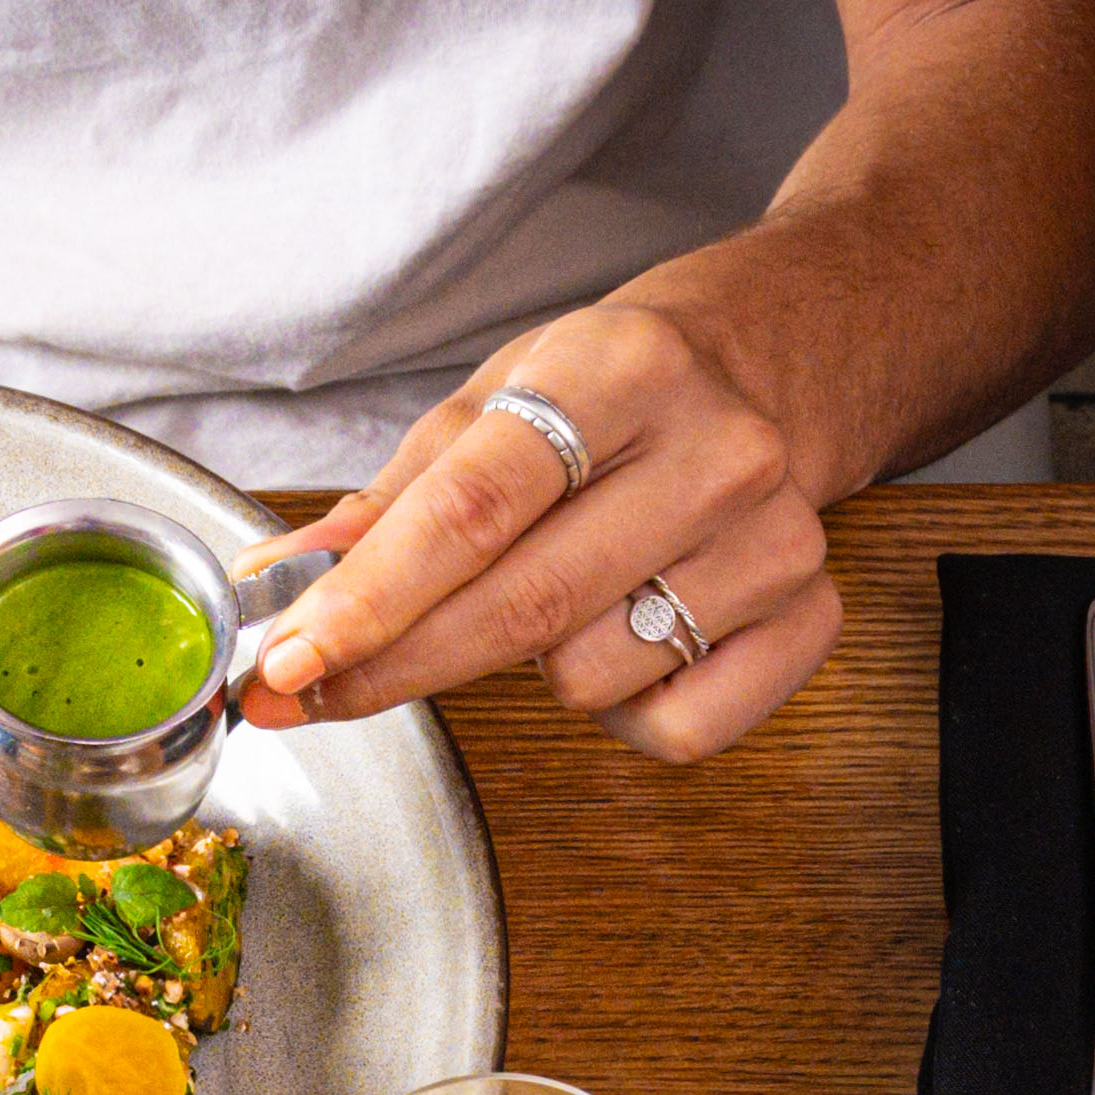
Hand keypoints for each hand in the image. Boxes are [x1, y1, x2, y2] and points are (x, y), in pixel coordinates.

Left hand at [240, 289, 849, 766]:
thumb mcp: (500, 399)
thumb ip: (394, 500)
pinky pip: (674, 728)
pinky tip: (629, 638)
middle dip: (397, 664)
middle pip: (521, 606)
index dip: (368, 598)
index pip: (473, 508)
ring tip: (563, 595)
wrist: (780, 365)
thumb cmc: (619, 390)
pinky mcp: (812, 615)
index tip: (286, 658)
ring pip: (589, 678)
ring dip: (537, 666)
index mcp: (619, 368)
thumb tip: (282, 584)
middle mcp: (713, 450)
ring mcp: (776, 539)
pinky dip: (625, 710)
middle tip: (309, 692)